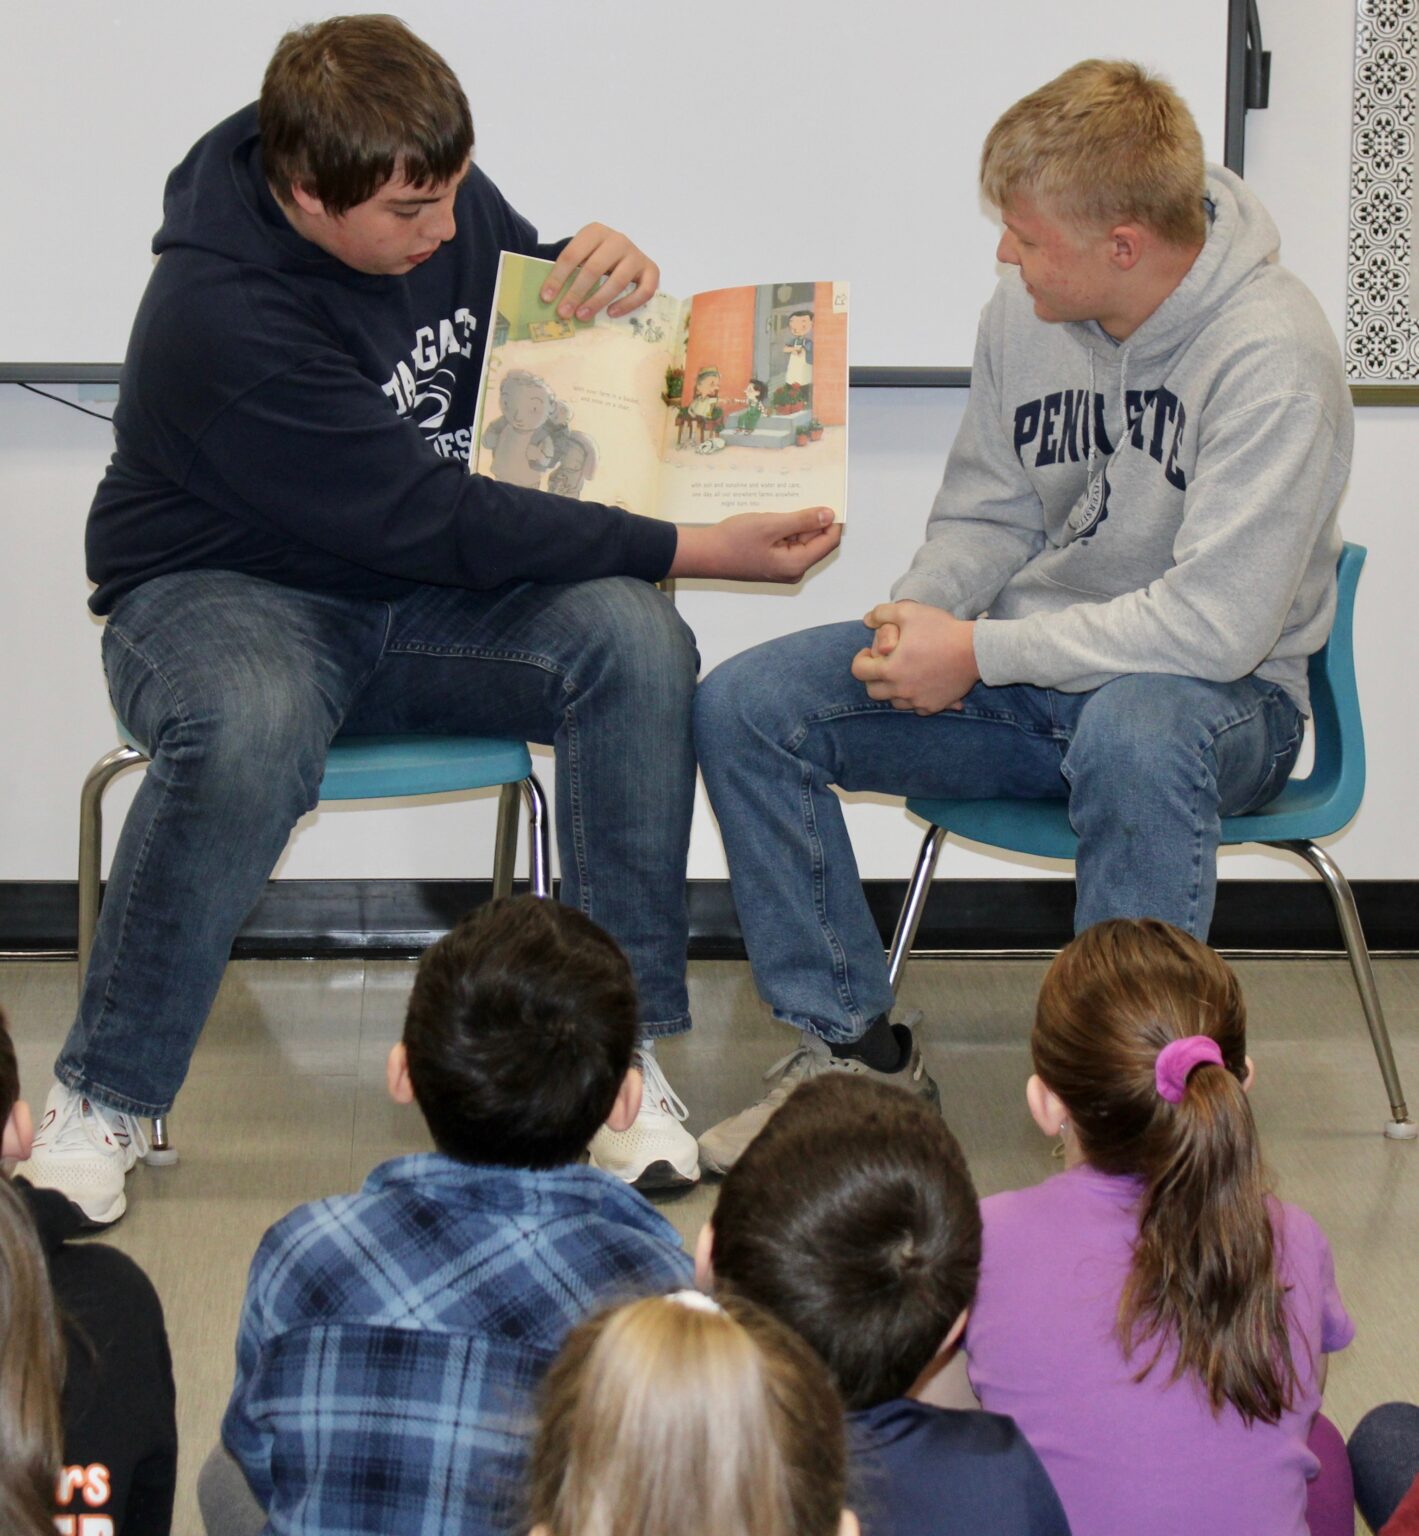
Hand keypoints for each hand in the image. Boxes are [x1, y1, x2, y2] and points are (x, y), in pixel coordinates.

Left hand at [541, 224, 659, 320]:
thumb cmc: (596, 258)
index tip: (546, 298)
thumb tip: (549, 299)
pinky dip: (627, 304)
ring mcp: (636, 255)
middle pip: (594, 268)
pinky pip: (644, 291)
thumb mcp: (582, 256)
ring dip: (597, 301)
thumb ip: (570, 271)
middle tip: (564, 312)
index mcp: (595, 232)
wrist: (624, 254)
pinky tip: (611, 313)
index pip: (572, 254)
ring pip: (618, 281)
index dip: (558, 277)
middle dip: (576, 292)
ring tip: (582, 316)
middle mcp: (618, 239)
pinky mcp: (652, 270)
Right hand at [669, 508, 841, 582]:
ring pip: (800, 540)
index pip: (829, 541)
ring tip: (782, 505)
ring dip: (796, 522)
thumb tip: (829, 515)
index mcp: (796, 564)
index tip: (828, 498)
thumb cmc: (733, 541)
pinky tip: (773, 515)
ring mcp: (782, 567)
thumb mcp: (771, 525)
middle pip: (815, 541)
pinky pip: (787, 543)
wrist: (705, 555)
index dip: (832, 520)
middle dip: (812, 519)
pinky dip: (785, 528)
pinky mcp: (772, 562)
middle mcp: (793, 570)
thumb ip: (803, 520)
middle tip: (801, 496)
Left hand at [850, 600, 978, 713]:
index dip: (860, 660)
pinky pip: (917, 708)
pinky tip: (921, 685)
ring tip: (901, 674)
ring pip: (894, 702)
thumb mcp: (908, 612)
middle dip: (873, 678)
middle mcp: (900, 690)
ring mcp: (917, 700)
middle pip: (873, 691)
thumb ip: (882, 613)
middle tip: (883, 665)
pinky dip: (915, 698)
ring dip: (892, 690)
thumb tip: (867, 620)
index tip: (869, 653)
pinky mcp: (934, 706)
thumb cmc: (941, 629)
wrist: (975, 650)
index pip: (859, 671)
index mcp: (889, 669)